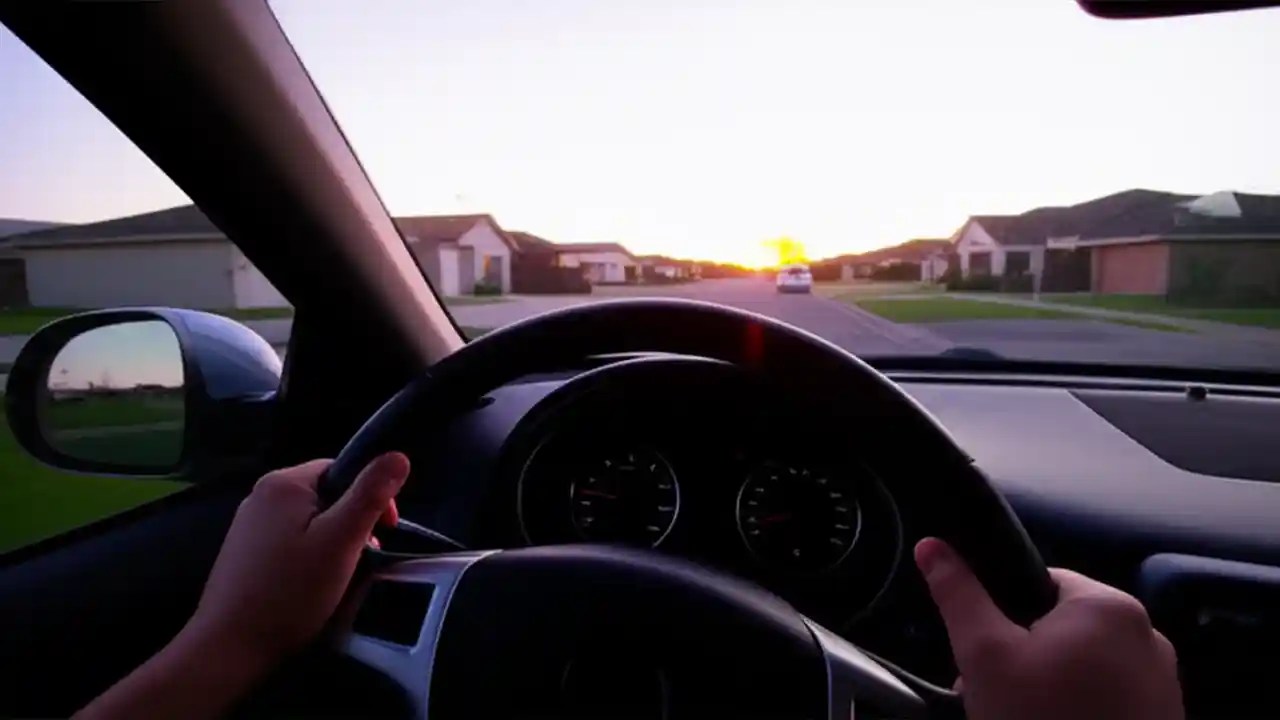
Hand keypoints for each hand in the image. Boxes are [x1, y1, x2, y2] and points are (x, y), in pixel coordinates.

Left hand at [77, 454, 409, 719]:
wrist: (231, 646)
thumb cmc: (291, 592)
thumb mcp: (341, 541)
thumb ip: (370, 495)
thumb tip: (398, 455)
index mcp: (284, 483)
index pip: (342, 470)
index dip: (370, 497)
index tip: (384, 533)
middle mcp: (261, 494)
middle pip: (326, 494)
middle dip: (351, 523)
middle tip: (361, 560)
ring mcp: (248, 524)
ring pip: (309, 519)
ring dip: (331, 542)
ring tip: (336, 576)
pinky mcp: (243, 551)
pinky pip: (289, 539)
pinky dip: (308, 555)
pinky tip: (309, 583)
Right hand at [915, 537, 1182, 719]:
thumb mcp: (985, 655)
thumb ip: (959, 595)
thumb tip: (932, 546)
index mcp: (1109, 606)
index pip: (1041, 582)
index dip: (1003, 612)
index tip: (987, 652)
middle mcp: (1148, 635)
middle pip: (1062, 626)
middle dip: (1023, 654)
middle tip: (996, 692)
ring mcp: (1163, 680)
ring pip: (1086, 663)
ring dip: (1050, 682)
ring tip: (1022, 714)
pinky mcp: (1163, 715)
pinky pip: (1110, 694)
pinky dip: (1080, 704)